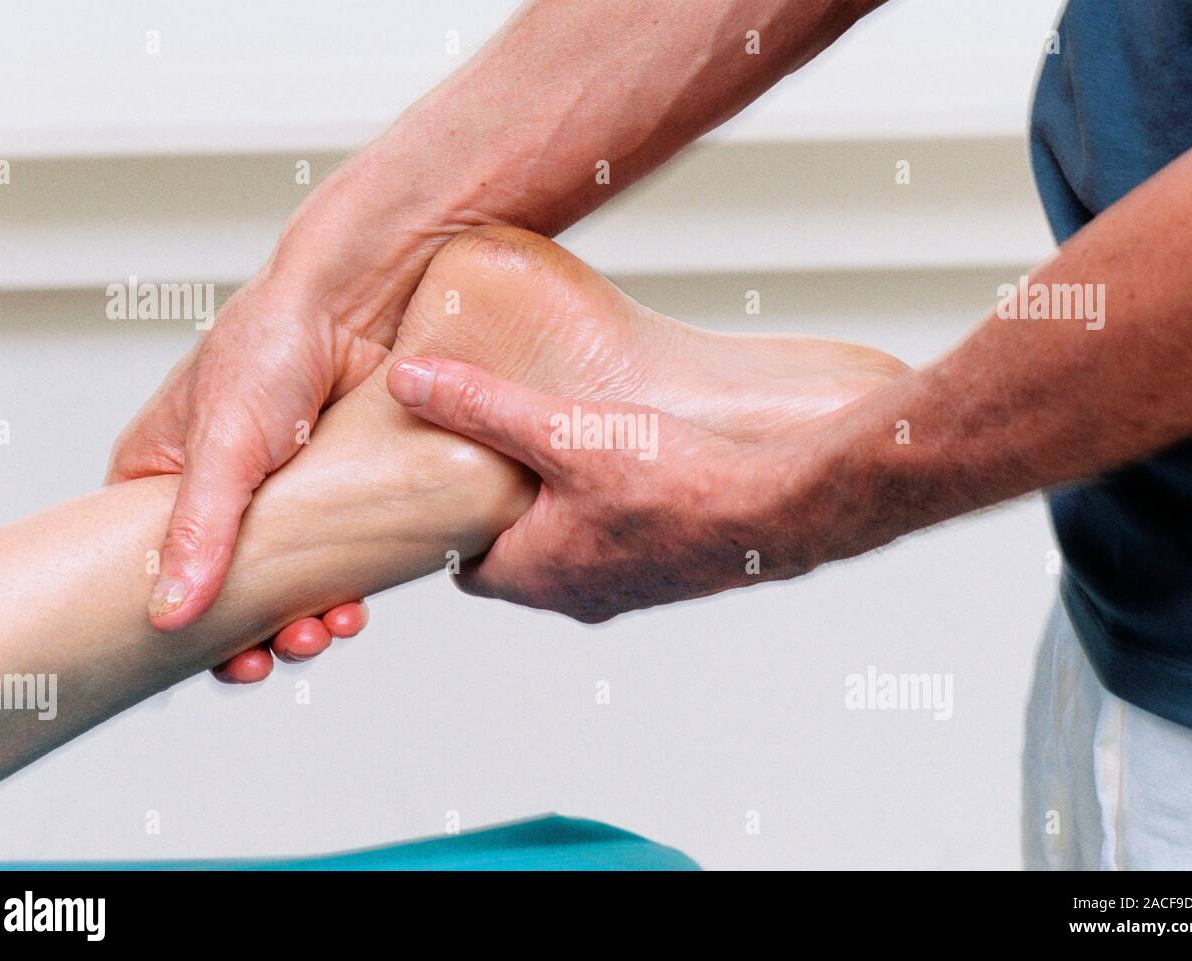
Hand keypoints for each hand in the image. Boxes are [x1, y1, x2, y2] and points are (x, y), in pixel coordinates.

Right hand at [107, 279, 385, 676]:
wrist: (356, 298)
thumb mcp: (224, 444)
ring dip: (307, 619)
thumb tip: (169, 616)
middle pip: (230, 590)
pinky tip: (359, 603)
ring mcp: (284, 494)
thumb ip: (198, 530)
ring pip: (289, 580)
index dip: (191, 628)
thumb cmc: (270, 345)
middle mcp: (219, 491)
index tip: (233, 662)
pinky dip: (346, 586)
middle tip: (290, 647)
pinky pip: (340, 554)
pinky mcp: (341, 489)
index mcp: (163, 478)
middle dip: (261, 633)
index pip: (159, 573)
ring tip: (329, 628)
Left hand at [384, 357, 831, 621]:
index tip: (443, 481)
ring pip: (568, 550)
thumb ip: (483, 405)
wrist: (780, 508)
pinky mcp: (667, 570)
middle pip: (514, 557)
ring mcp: (626, 588)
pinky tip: (622, 464)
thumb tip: (411, 381)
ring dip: (557, 510)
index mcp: (538, 575)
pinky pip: (616, 544)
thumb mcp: (563, 431)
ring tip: (555, 453)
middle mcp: (578, 596)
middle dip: (501, 511)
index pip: (462, 567)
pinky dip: (604, 510)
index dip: (449, 524)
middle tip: (493, 457)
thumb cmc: (677, 482)